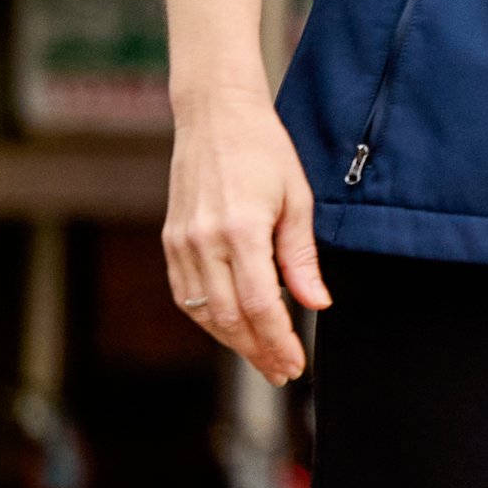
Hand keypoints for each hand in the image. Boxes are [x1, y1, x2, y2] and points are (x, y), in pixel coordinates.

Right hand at [164, 80, 329, 382]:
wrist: (215, 117)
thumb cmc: (264, 151)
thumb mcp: (297, 200)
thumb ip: (302, 257)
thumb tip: (316, 304)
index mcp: (241, 229)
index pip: (261, 305)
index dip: (278, 341)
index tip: (295, 363)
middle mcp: (204, 241)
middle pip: (229, 317)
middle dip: (257, 351)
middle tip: (282, 370)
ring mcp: (181, 242)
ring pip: (203, 313)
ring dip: (233, 340)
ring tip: (262, 356)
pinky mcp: (171, 240)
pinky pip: (186, 295)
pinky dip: (209, 318)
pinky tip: (233, 326)